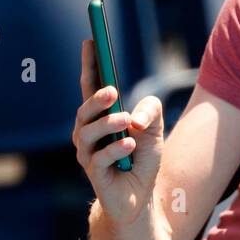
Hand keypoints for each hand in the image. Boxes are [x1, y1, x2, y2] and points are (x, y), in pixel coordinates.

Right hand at [72, 39, 163, 223]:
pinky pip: (99, 159)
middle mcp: (88, 133)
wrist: (141, 198)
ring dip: (108, 125)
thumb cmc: (143, 160)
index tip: (90, 42)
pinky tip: (131, 144)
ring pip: (87, 134)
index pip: (91, 86)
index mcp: (100, 118)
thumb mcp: (155, 130)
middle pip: (84, 110)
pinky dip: (116, 150)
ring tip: (127, 121)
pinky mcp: (94, 174)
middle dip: (96, 99)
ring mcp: (88, 154)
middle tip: (113, 90)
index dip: (89, 65)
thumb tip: (137, 113)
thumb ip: (151, 111)